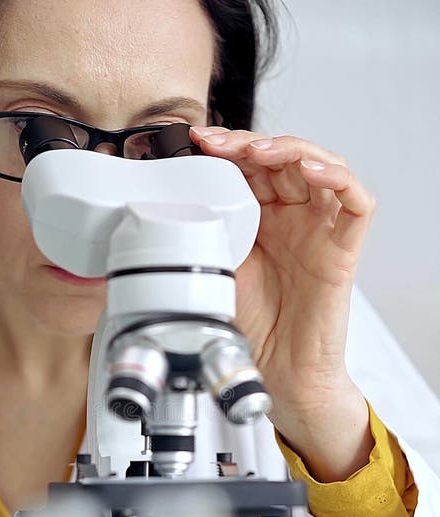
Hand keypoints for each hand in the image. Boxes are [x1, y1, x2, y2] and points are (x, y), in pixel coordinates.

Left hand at [190, 126, 376, 479]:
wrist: (275, 375)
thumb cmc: (247, 328)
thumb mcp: (212, 268)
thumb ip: (201, 231)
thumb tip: (159, 201)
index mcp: (262, 220)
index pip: (252, 166)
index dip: (229, 146)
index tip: (197, 140)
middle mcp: (293, 219)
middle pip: (283, 158)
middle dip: (250, 143)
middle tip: (219, 143)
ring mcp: (320, 232)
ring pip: (322, 167)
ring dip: (291, 149)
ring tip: (259, 153)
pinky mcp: (343, 251)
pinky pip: (357, 203)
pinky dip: (338, 178)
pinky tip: (311, 171)